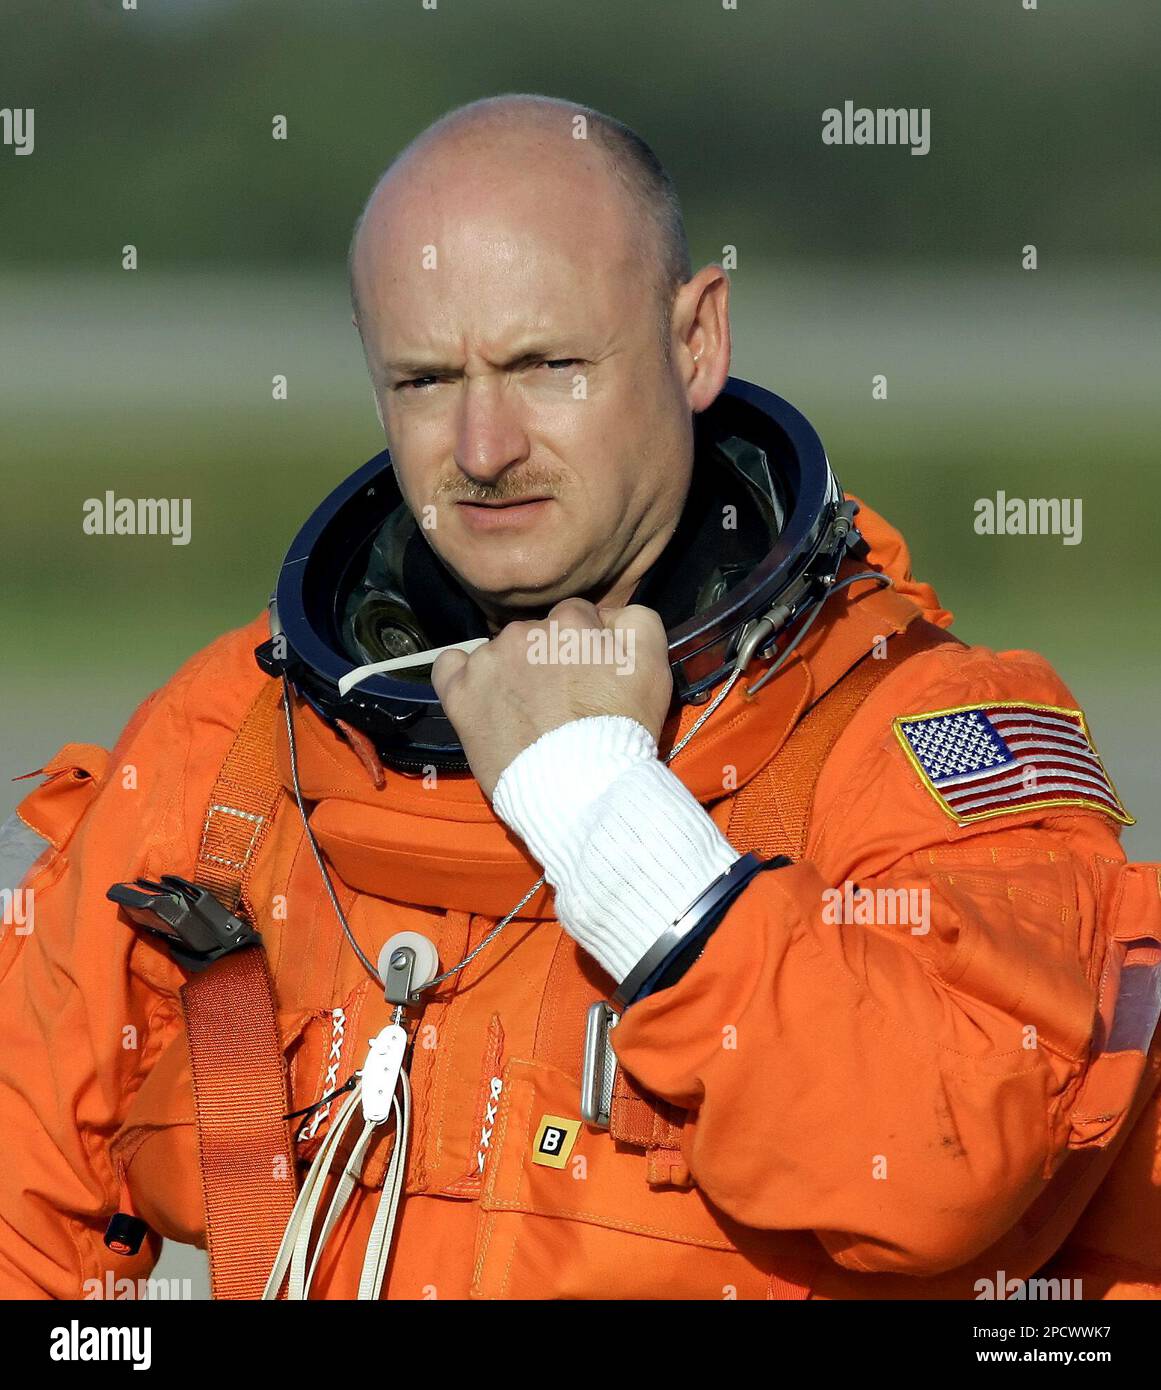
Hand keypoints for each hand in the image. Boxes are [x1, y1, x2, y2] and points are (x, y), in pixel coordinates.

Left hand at [430, 597, 672, 799]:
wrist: (581, 787)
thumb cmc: (620, 728)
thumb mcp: (652, 665)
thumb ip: (635, 622)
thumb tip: (607, 616)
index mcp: (569, 621)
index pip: (576, 617)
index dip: (585, 647)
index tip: (588, 677)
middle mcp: (524, 632)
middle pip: (536, 634)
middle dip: (547, 658)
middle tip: (561, 700)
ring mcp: (488, 662)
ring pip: (498, 652)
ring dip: (511, 671)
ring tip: (527, 712)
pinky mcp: (460, 693)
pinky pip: (449, 666)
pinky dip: (463, 676)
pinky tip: (481, 697)